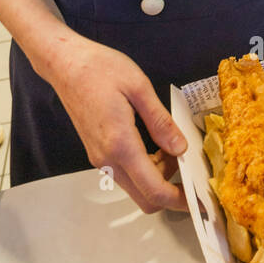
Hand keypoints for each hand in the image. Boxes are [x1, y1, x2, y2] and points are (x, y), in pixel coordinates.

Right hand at [45, 34, 188, 212]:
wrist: (65, 64)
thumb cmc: (99, 69)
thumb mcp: (139, 87)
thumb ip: (161, 122)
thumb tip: (180, 147)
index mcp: (120, 144)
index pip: (153, 190)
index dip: (179, 199)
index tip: (199, 199)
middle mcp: (107, 159)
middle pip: (144, 198)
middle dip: (171, 192)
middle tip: (190, 170)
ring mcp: (99, 158)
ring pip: (135, 187)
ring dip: (158, 177)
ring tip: (173, 148)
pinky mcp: (97, 152)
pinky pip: (125, 173)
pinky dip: (145, 168)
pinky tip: (156, 144)